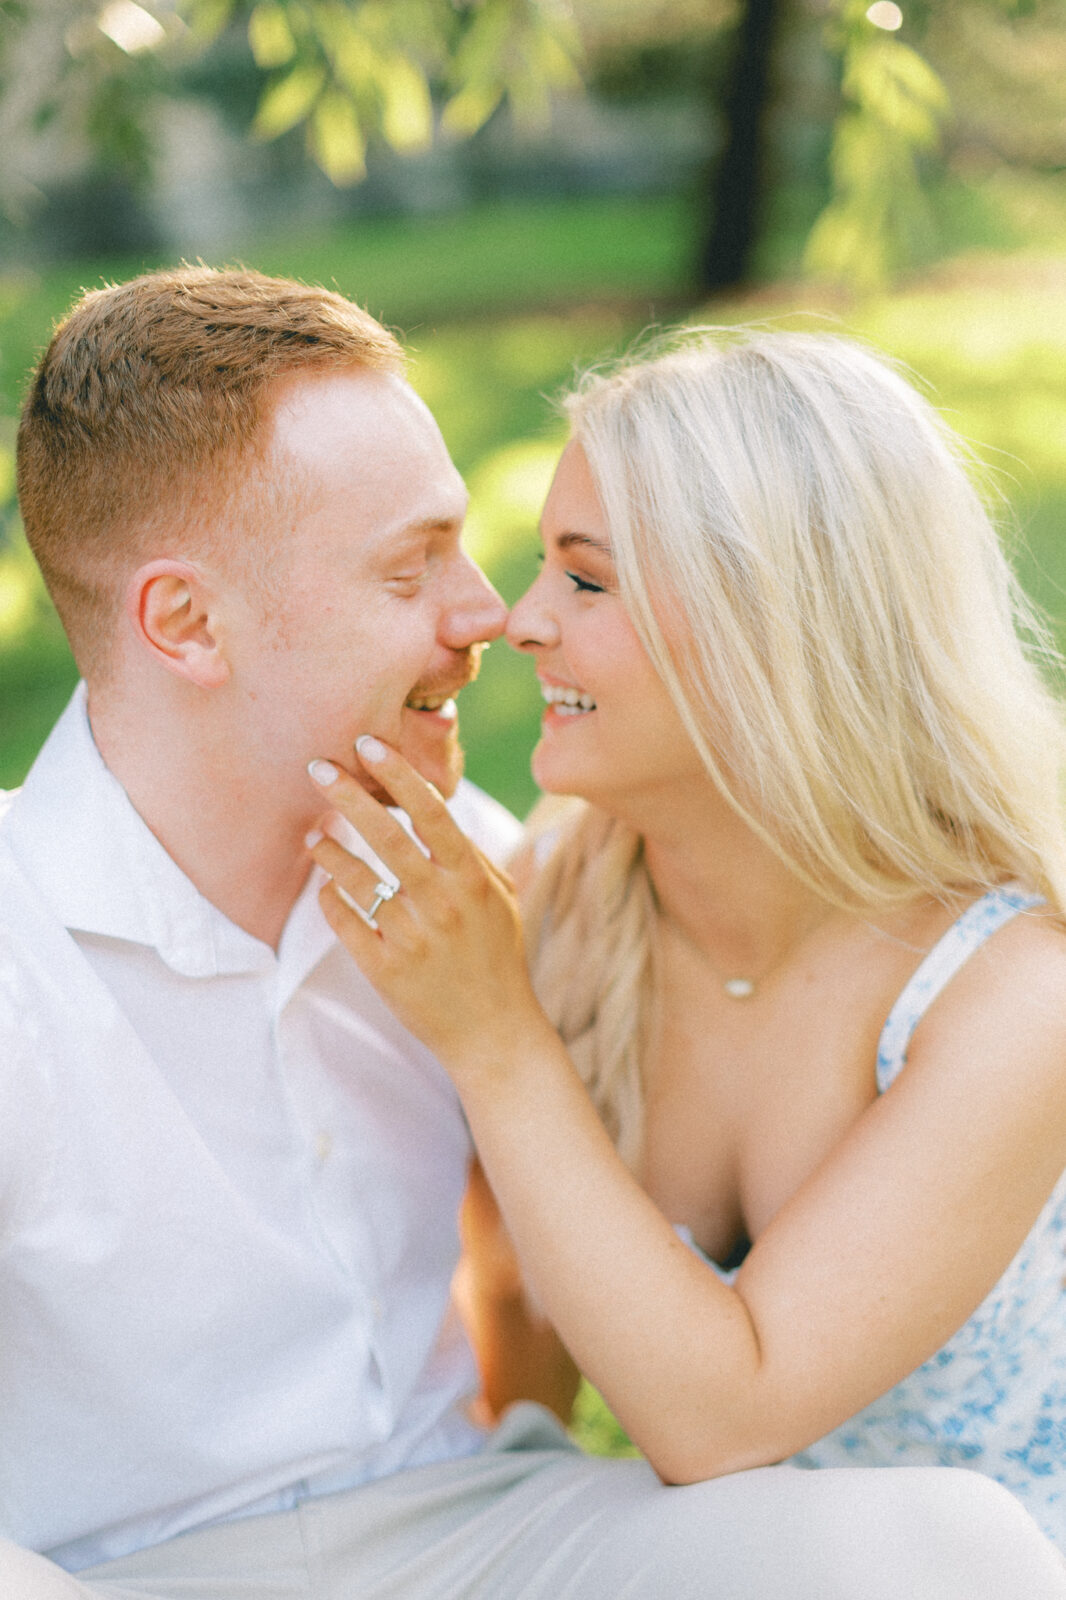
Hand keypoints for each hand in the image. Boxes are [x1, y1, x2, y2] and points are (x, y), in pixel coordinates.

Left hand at [307, 738, 548, 1073]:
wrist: (493, 1032)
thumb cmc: (498, 958)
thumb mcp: (500, 900)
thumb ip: (472, 854)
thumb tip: (436, 811)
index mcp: (472, 880)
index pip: (432, 813)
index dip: (400, 775)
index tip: (369, 744)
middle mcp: (442, 904)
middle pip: (388, 836)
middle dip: (349, 795)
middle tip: (317, 766)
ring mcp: (412, 937)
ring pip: (357, 879)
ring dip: (329, 850)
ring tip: (312, 835)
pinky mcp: (385, 969)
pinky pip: (345, 921)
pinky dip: (331, 898)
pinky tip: (326, 887)